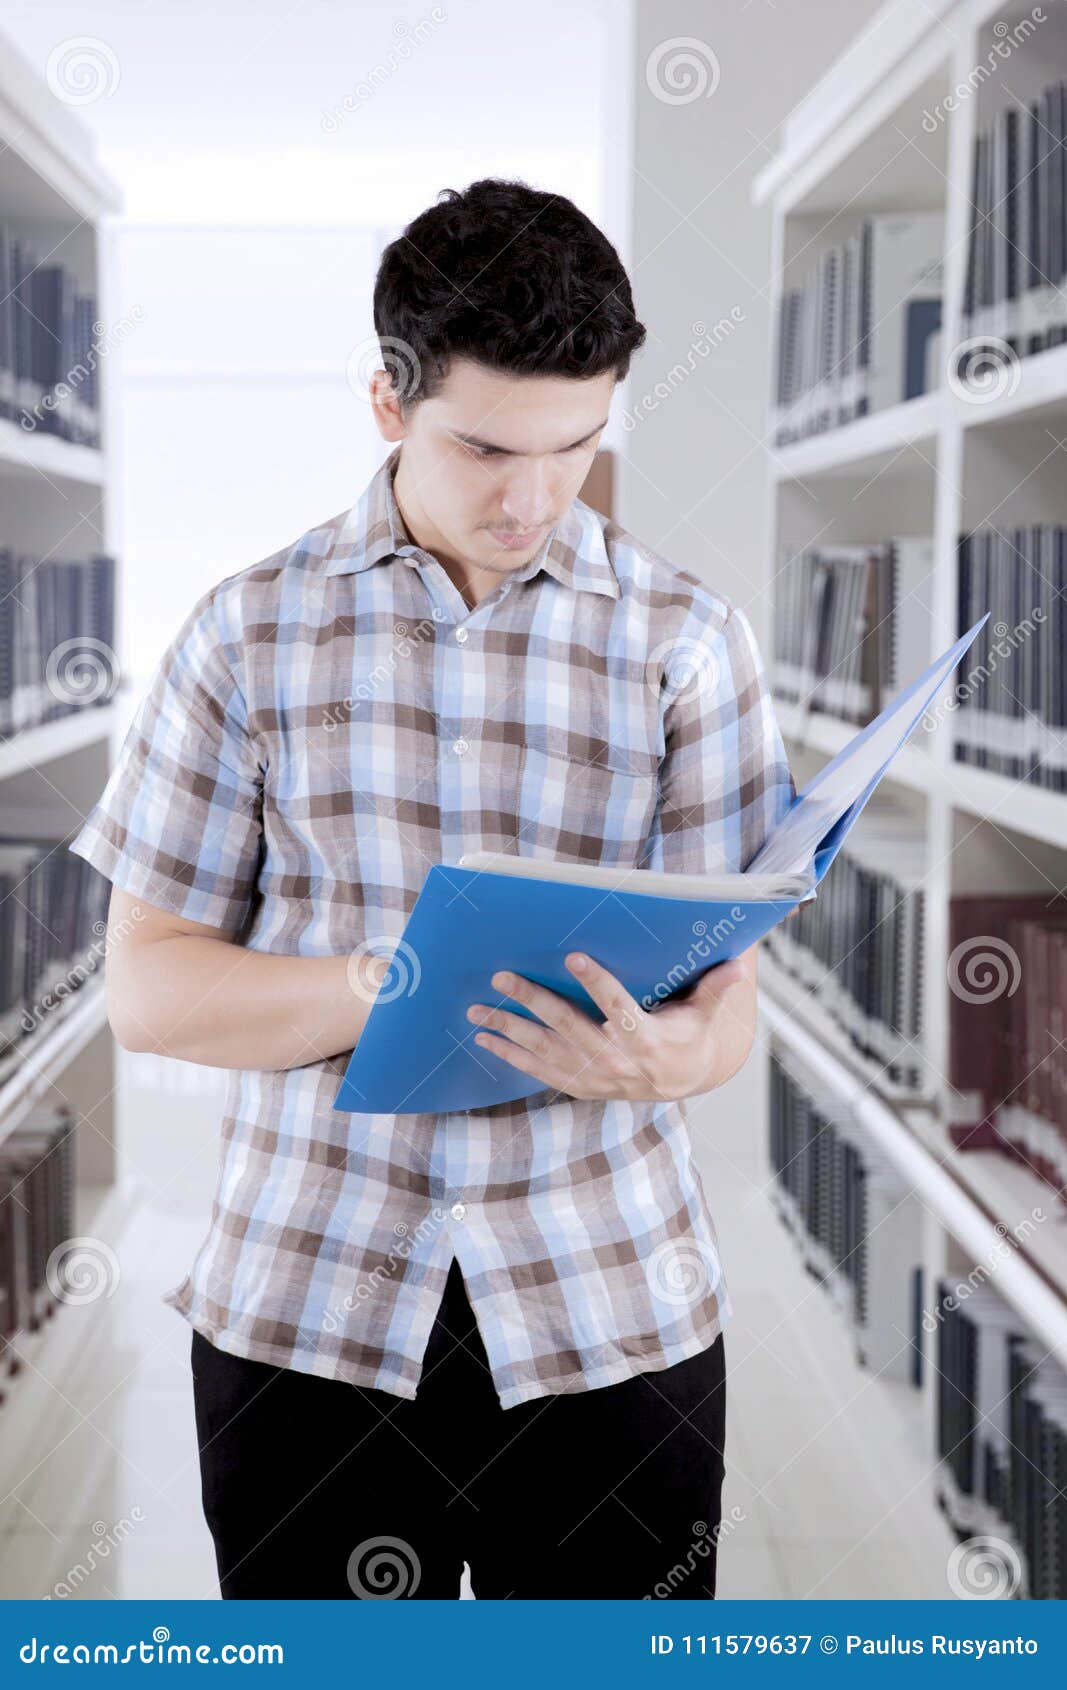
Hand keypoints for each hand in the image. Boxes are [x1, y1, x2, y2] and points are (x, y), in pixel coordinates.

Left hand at [465, 950, 753, 1102]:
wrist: (680, 1081)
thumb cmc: (690, 1035)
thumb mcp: (707, 1014)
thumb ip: (717, 990)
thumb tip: (739, 966)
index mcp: (648, 1042)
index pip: (620, 1009)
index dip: (598, 983)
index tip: (573, 956)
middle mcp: (616, 1062)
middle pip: (569, 1028)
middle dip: (533, 1001)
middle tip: (503, 976)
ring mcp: (593, 1077)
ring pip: (545, 1050)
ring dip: (509, 1029)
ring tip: (477, 1010)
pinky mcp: (578, 1084)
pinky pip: (538, 1071)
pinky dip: (510, 1056)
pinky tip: (484, 1040)